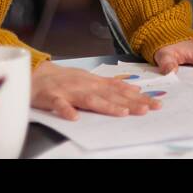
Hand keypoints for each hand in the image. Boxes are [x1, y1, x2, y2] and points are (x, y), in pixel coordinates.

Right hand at [31, 60, 163, 120]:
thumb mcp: (91, 79)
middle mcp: (86, 85)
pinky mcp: (51, 97)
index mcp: (96, 82)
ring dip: (106, 106)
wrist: (36, 74)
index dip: (139, 97)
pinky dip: (66, 110)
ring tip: (121, 113)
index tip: (156, 104)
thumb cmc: (65, 79)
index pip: (121, 91)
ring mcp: (69, 91)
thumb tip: (135, 89)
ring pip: (90, 99)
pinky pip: (59, 105)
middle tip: (147, 109)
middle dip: (130, 103)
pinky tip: (74, 118)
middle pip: (111, 95)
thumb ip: (112, 85)